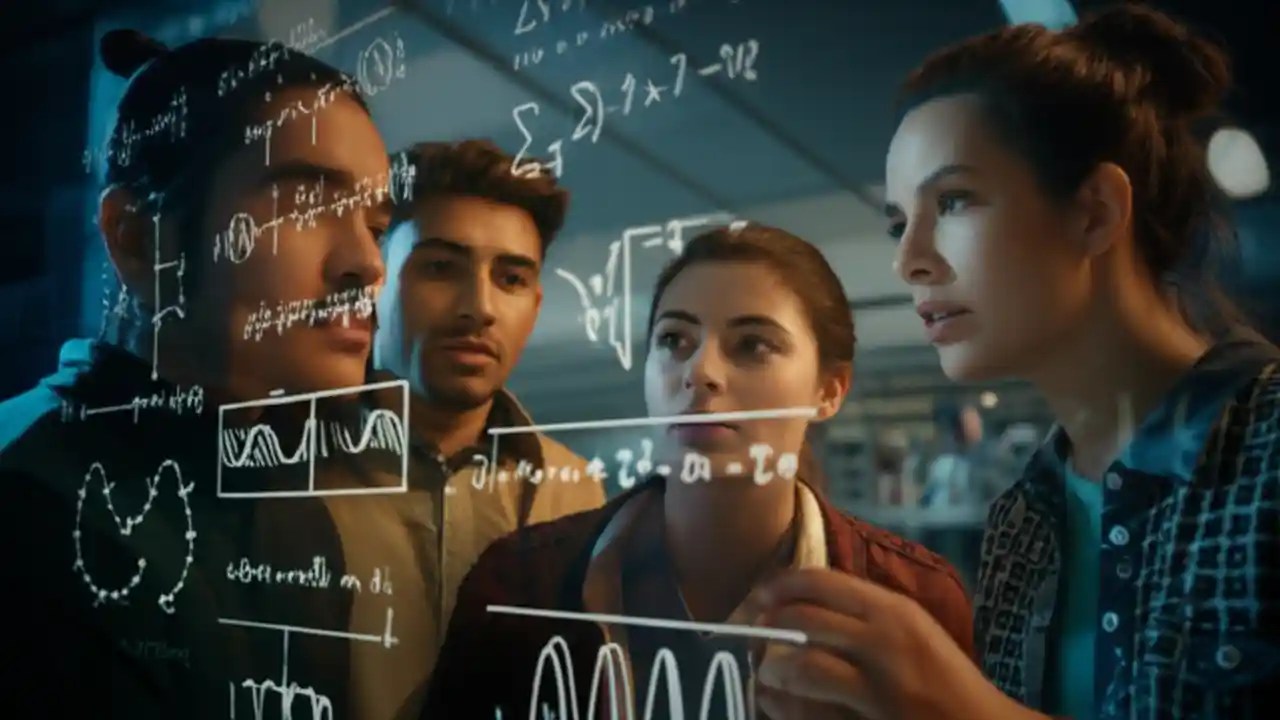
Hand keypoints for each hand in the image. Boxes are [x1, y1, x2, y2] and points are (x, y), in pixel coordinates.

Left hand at [750, 569, 1047, 719]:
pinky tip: (774, 703)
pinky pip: (810, 711)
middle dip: (767, 626)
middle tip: (753, 634)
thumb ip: (866, 615)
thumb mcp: (913, 631)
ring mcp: (877, 685)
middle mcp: (883, 641)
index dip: (779, 586)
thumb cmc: (945, 678)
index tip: (759, 596)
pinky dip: (782, 706)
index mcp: (894, 610)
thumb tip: (803, 604)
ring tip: (765, 673)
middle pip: (802, 620)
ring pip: (800, 667)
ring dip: (772, 670)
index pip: (820, 581)